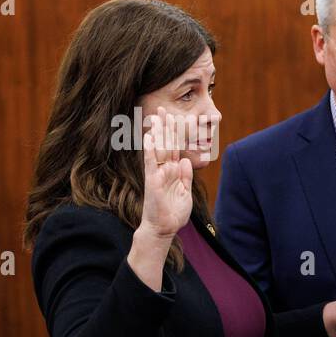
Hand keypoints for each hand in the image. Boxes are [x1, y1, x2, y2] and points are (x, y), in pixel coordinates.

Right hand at [138, 105, 192, 238]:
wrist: (165, 228)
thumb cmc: (173, 211)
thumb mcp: (185, 191)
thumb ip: (185, 175)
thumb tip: (186, 160)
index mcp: (173, 171)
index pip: (174, 148)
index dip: (175, 134)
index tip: (175, 118)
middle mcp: (164, 170)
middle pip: (165, 144)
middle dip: (166, 127)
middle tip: (164, 108)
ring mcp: (157, 174)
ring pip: (158, 149)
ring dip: (158, 133)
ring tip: (157, 117)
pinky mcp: (153, 181)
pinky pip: (151, 163)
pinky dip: (150, 150)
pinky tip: (150, 138)